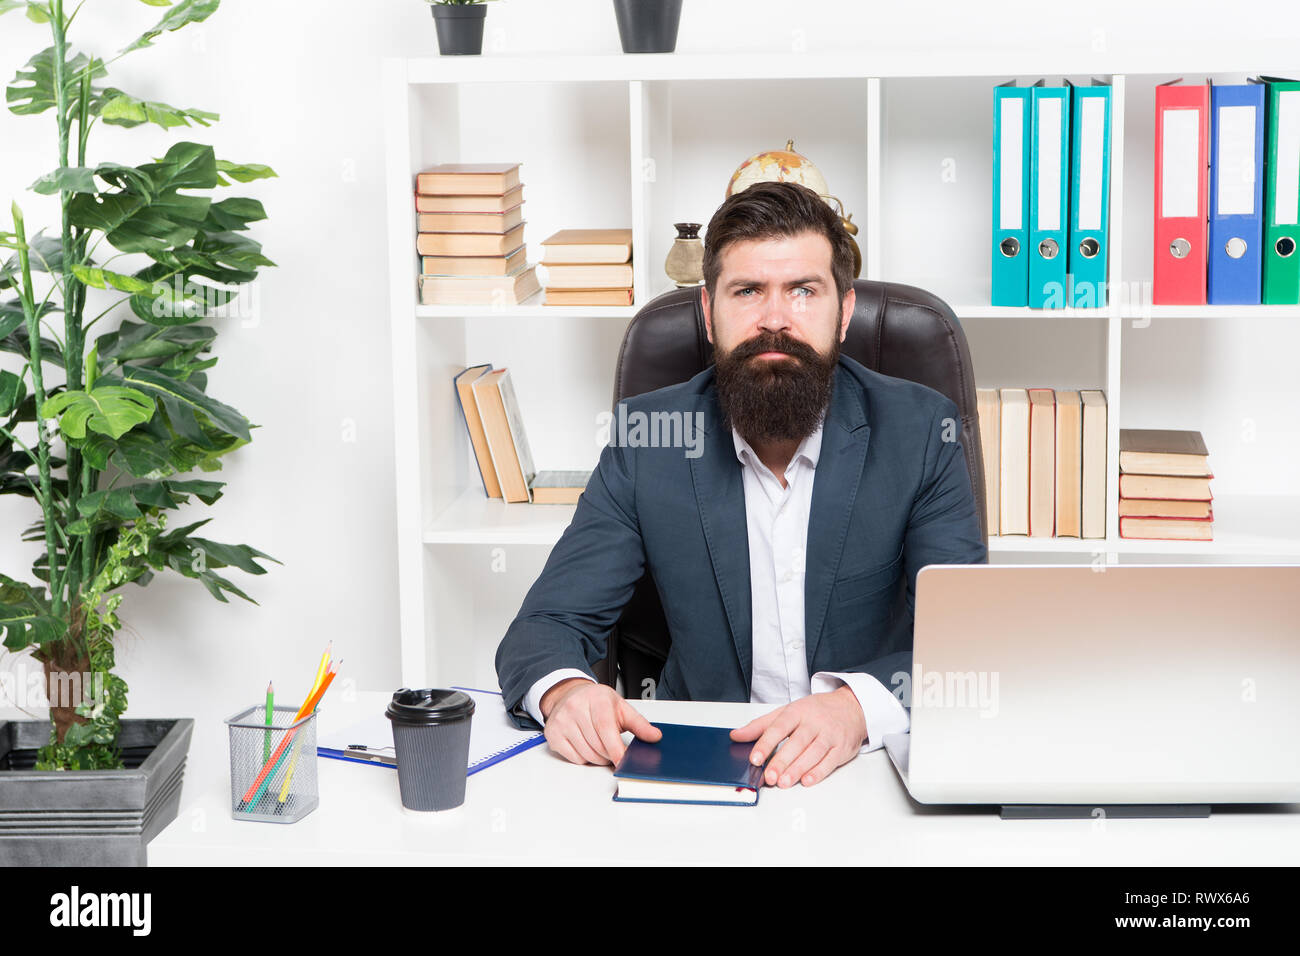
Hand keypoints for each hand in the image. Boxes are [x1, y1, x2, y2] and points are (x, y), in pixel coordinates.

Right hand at [540, 678, 661, 765]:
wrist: (569, 694)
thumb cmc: (596, 702)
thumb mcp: (620, 707)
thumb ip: (639, 724)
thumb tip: (654, 736)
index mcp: (597, 699)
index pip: (606, 729)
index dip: (616, 749)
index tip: (623, 762)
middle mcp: (576, 708)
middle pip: (597, 745)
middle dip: (609, 754)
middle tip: (613, 749)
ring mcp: (562, 721)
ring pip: (586, 754)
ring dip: (597, 757)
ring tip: (599, 744)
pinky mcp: (552, 733)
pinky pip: (574, 758)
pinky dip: (583, 757)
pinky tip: (585, 744)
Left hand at [730, 686, 866, 787]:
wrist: (851, 707)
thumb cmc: (816, 711)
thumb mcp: (787, 712)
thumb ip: (761, 725)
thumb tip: (736, 736)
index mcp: (797, 711)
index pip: (779, 727)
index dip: (766, 743)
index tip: (754, 758)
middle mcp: (814, 723)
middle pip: (796, 743)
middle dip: (781, 761)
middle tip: (769, 777)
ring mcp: (829, 735)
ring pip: (813, 753)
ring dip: (798, 769)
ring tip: (783, 782)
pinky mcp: (842, 748)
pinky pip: (829, 761)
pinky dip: (818, 772)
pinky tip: (806, 780)